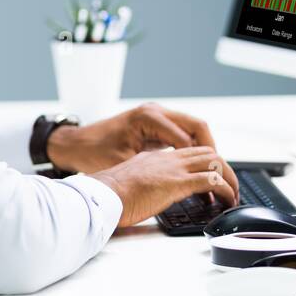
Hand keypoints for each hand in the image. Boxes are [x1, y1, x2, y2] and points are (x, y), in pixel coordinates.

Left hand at [47, 102, 224, 173]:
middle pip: (198, 127)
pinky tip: (194, 167)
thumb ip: (155, 171)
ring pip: (193, 128)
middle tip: (220, 175)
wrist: (75, 143)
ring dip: (204, 149)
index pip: (189, 137)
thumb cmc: (94, 153)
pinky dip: (191, 148)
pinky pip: (182, 132)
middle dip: (212, 152)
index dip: (203, 161)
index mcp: (150, 118)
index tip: (212, 180)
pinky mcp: (154, 123)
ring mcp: (156, 115)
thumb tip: (180, 184)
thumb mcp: (125, 164)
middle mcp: (156, 112)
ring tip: (211, 173)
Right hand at [87, 146, 238, 228]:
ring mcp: (174, 169)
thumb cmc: (108, 194)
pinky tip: (227, 200)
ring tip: (233, 194)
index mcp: (155, 157)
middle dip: (222, 168)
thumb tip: (152, 192)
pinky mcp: (177, 183)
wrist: (100, 195)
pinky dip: (225, 190)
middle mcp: (167, 158)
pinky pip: (211, 181)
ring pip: (214, 162)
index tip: (211, 178)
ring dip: (229, 178)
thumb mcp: (130, 181)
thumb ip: (144, 181)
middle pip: (206, 153)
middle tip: (229, 185)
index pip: (189, 152)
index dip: (204, 163)